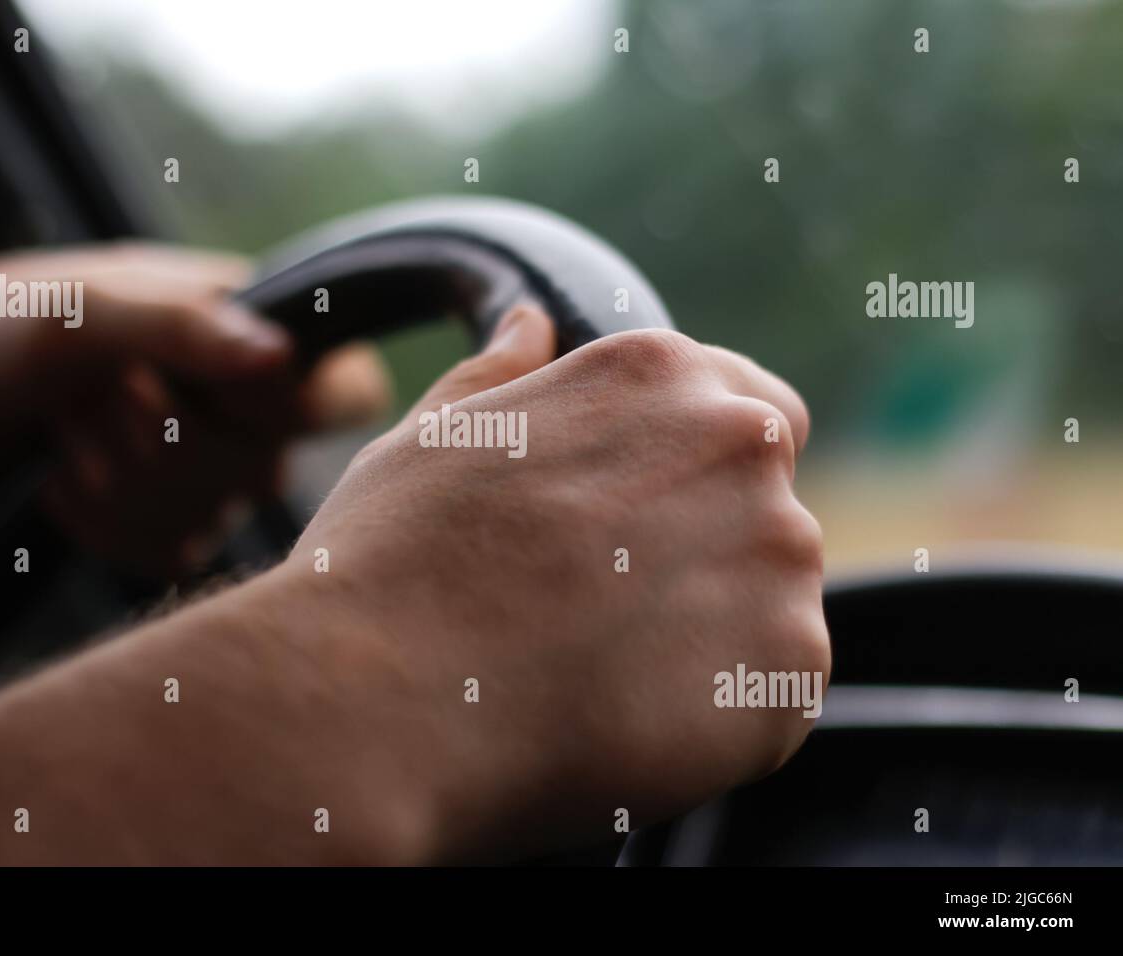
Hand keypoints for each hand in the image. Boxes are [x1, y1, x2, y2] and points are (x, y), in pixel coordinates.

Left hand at [0, 244, 389, 577]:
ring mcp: (199, 457)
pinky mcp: (160, 511)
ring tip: (68, 442)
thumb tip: (284, 357)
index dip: (290, 414)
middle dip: (164, 449)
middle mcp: (236, 393)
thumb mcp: (85, 312)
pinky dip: (109, 529)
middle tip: (99, 405)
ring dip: (125, 489)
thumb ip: (185, 329)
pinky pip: (174, 554)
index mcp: (246, 322)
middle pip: (270, 469)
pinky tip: (63, 486)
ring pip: (217, 520)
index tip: (212, 402)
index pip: (346, 387)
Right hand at [267, 303, 827, 859]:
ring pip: (771, 599)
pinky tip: (625, 717)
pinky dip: (715, 710)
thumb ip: (502, 375)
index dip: (694, 473)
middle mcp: (740, 444)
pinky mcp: (786, 673)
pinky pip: (769, 691)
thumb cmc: (390, 563)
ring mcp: (777, 558)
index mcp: (658, 373)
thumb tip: (529, 324)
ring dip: (711, 630)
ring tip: (600, 667)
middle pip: (761, 505)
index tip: (638, 526)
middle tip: (601, 606)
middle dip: (703, 550)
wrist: (379, 701)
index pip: (749, 409)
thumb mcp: (432, 438)